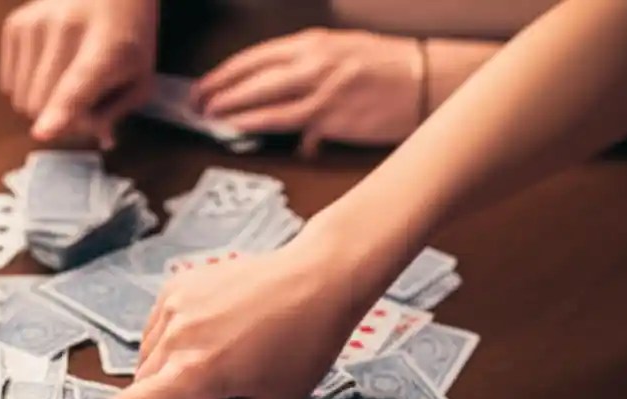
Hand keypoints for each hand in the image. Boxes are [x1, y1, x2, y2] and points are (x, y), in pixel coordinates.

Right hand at [0, 0, 156, 147]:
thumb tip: (88, 140)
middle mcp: (67, 29)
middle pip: (41, 104)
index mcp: (107, 47)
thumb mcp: (139, 79)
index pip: (77, 85)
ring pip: (21, 99)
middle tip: (80, 104)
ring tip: (65, 80)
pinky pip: (9, 84)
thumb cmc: (129, 37)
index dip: (60, 111)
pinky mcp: (16, 24)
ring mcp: (36, 23)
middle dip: (58, 119)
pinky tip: (49, 65)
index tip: (43, 131)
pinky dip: (28, 86)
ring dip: (42, 104)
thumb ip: (112, 114)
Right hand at [29, 235, 375, 398]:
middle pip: (143, 387)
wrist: (316, 279)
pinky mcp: (177, 285)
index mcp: (194, 375)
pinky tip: (220, 329)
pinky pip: (161, 328)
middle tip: (219, 389)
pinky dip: (178, 339)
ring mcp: (172, 306)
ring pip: (149, 358)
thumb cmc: (302, 348)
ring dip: (172, 368)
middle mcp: (174, 339)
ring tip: (228, 352)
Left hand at [192, 28, 422, 153]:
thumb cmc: (389, 68)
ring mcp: (323, 89)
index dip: (225, 72)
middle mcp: (315, 61)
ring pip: (265, 100)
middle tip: (198, 102)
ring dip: (233, 109)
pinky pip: (288, 122)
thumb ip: (309, 67)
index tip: (205, 83)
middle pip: (253, 77)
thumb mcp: (344, 52)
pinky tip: (243, 128)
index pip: (256, 56)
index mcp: (316, 43)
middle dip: (220, 90)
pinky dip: (262, 124)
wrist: (428, 80)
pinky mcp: (334, 116)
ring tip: (212, 117)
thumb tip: (281, 91)